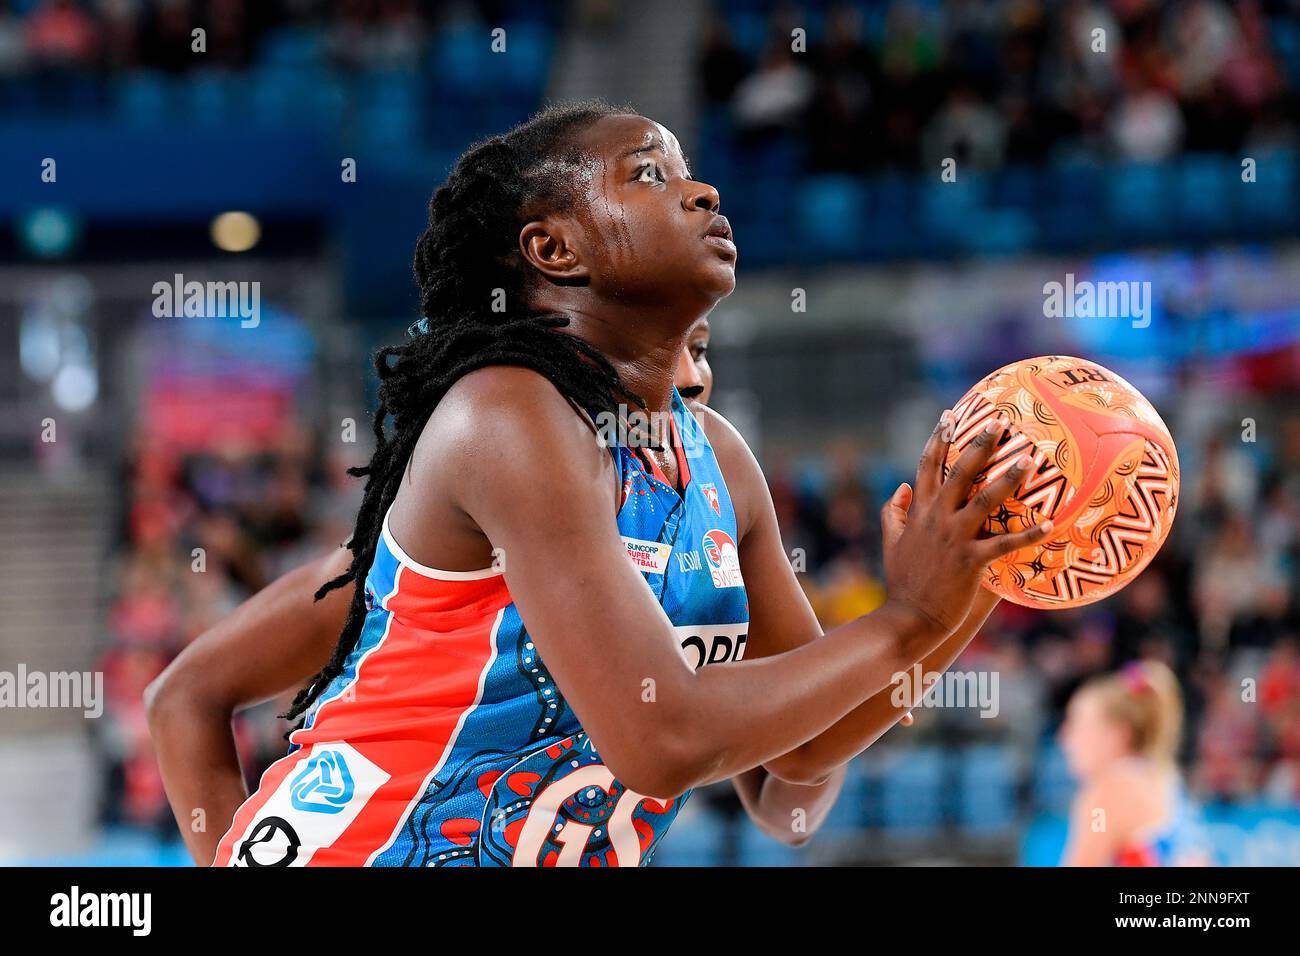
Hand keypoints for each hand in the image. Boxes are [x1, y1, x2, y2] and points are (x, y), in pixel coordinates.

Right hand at [879, 410, 1050, 637]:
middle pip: (960, 473)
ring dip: (1009, 478)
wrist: (909, 617)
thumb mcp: (892, 542)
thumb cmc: (903, 581)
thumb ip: (894, 512)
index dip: (938, 439)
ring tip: (1031, 460)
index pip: (927, 466)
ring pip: (985, 500)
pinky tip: (1050, 524)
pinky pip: (1005, 544)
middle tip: (1000, 421)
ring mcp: (954, 539)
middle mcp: (936, 519)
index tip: (950, 416)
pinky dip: (1028, 534)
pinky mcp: (971, 562)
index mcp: (919, 512)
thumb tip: (902, 487)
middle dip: (980, 444)